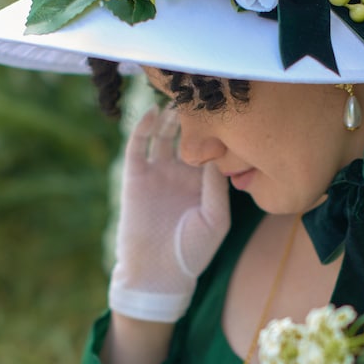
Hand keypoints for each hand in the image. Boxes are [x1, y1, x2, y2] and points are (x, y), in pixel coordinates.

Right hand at [108, 106, 230, 322]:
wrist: (157, 275)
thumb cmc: (192, 252)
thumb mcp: (215, 219)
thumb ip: (216, 186)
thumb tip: (216, 152)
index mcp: (205, 183)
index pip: (214, 146)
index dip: (220, 127)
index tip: (228, 104)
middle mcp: (182, 173)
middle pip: (189, 133)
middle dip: (195, 114)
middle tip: (202, 88)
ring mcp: (158, 172)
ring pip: (165, 133)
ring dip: (172, 115)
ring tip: (179, 95)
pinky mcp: (135, 176)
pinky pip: (139, 145)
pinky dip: (145, 126)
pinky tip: (154, 112)